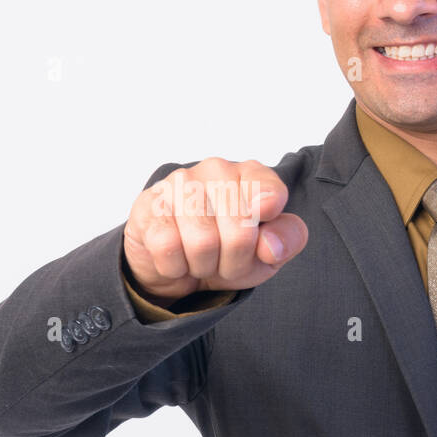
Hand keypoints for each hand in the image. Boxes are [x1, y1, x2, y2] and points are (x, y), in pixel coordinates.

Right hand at [122, 158, 308, 303]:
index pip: (270, 195)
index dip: (266, 227)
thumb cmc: (226, 249)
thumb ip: (287, 240)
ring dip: (203, 266)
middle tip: (224, 259)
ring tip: (199, 258)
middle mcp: (216, 170)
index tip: (258, 231)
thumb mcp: (267, 251)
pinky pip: (168, 248)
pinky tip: (176, 256)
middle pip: (239, 232)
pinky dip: (175, 267)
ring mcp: (179, 184)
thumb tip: (270, 245)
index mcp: (250, 174)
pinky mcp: (149, 205)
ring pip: (202, 243)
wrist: (176, 262)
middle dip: (234, 261)